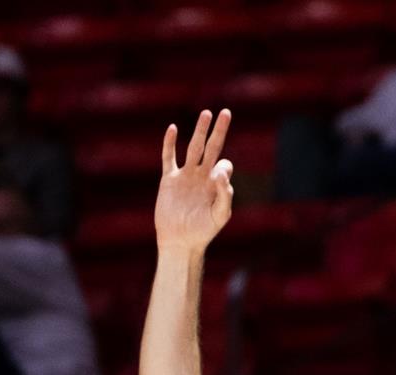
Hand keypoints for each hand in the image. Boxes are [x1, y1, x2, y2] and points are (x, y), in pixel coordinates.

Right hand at [155, 109, 234, 253]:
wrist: (180, 240)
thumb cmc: (203, 231)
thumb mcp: (220, 214)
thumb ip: (224, 194)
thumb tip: (220, 170)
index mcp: (216, 185)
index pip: (224, 165)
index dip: (223, 166)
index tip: (217, 177)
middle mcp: (202, 176)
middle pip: (212, 148)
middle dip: (219, 131)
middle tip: (226, 112)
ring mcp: (185, 176)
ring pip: (193, 147)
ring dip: (199, 130)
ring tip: (207, 113)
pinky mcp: (169, 179)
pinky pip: (169, 157)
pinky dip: (170, 143)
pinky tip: (173, 128)